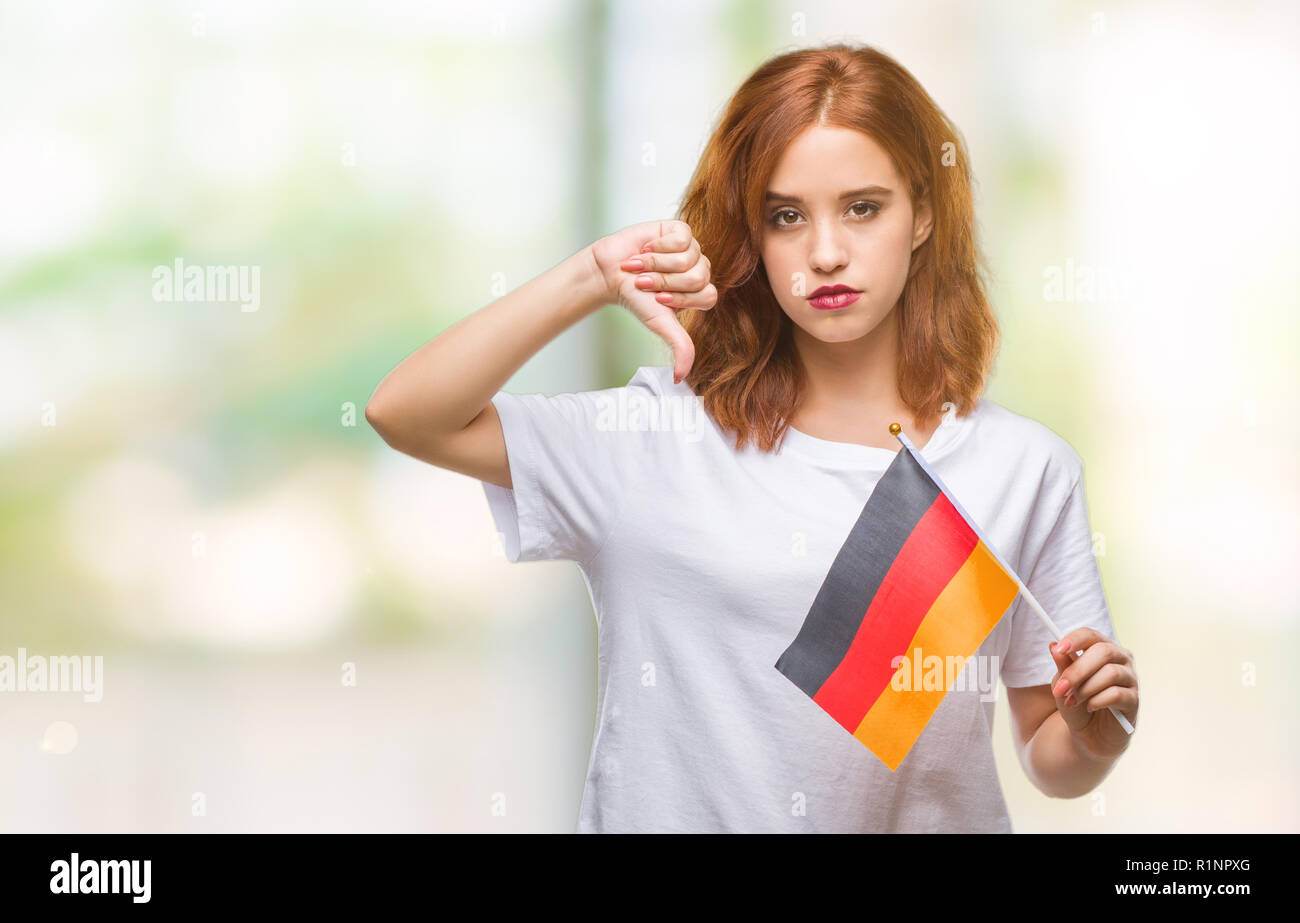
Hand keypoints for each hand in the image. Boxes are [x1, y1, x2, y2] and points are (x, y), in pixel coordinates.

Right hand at [588, 219, 716, 382]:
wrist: (610, 274)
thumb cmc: (636, 299)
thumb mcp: (660, 324)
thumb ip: (680, 347)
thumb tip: (681, 378)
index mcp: (700, 292)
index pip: (708, 295)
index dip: (681, 298)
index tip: (657, 300)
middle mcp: (699, 269)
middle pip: (697, 277)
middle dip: (665, 282)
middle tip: (645, 283)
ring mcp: (691, 249)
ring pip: (688, 258)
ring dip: (658, 265)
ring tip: (641, 267)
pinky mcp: (679, 230)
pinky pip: (682, 238)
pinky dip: (659, 247)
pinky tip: (646, 249)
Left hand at [1047, 628, 1138, 759]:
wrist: (1087, 734)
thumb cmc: (1075, 702)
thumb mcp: (1063, 683)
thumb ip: (1062, 665)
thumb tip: (1053, 646)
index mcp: (1101, 648)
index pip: (1091, 635)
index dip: (1075, 639)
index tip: (1059, 649)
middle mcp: (1120, 659)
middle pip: (1103, 652)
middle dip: (1078, 670)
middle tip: (1060, 688)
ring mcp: (1130, 679)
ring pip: (1111, 673)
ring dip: (1086, 688)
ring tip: (1072, 701)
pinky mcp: (1134, 700)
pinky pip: (1117, 694)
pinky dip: (1097, 700)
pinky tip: (1089, 707)